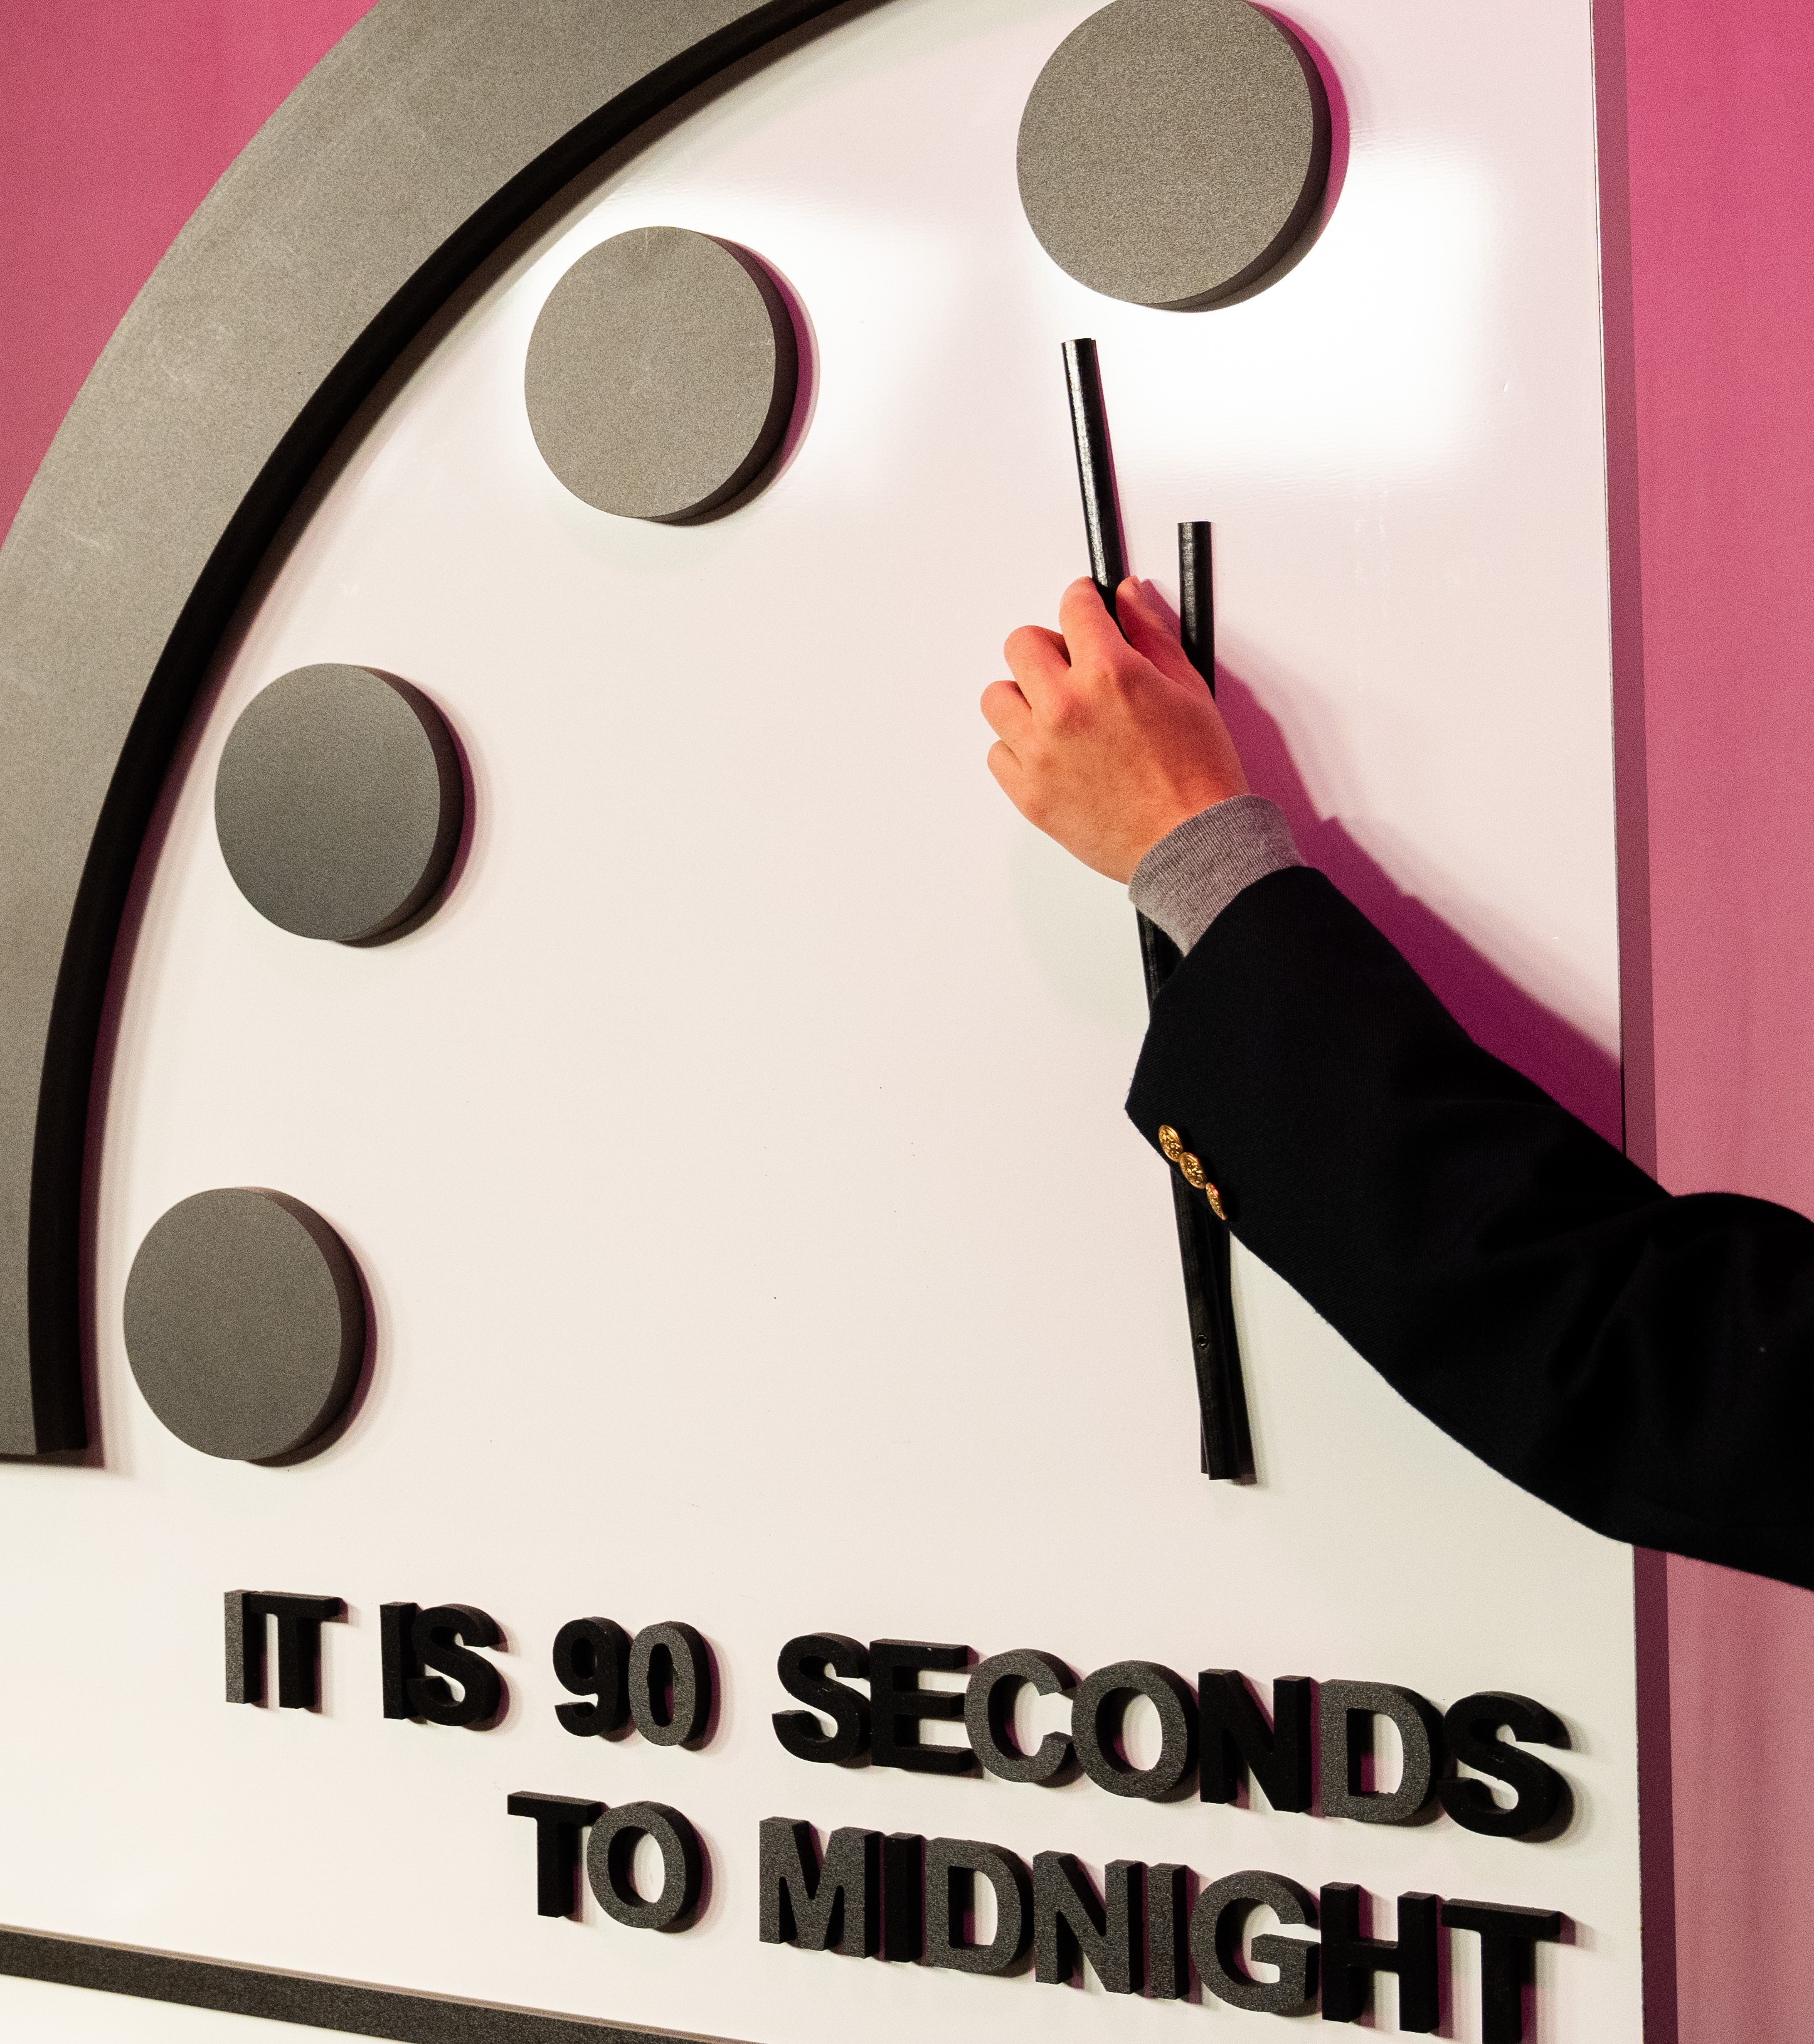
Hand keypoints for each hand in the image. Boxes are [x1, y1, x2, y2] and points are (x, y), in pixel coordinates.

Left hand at [982, 576, 1247, 882]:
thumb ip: (1151, 633)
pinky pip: (997, 753)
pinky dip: (1018, 749)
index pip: (1074, 607)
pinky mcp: (1028, 793)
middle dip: (1048, 647)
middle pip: (1021, 644)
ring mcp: (1040, 751)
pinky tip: (1052, 754)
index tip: (1085, 608)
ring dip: (1023, 698)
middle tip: (1071, 666)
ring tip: (1056, 715)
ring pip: (997, 697)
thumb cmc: (1198, 775)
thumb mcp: (1188, 688)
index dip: (1083, 600)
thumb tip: (1128, 595)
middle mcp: (1066, 707)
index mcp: (1110, 673)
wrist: (1191, 844)